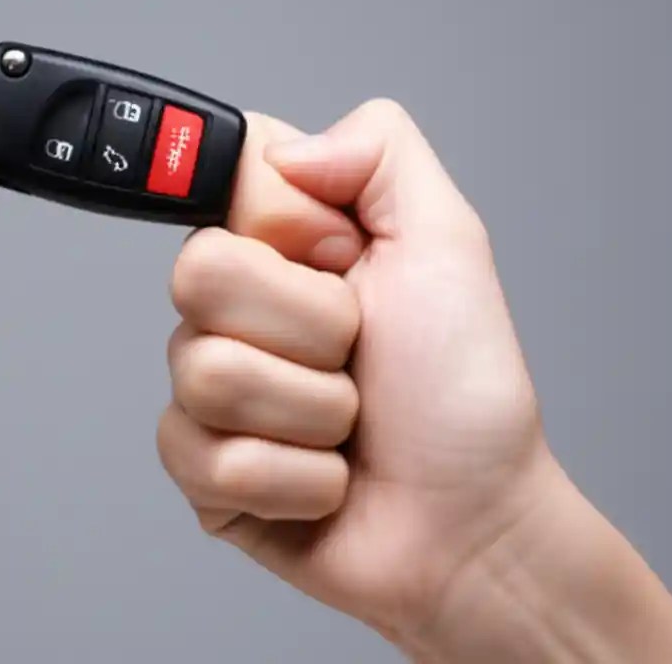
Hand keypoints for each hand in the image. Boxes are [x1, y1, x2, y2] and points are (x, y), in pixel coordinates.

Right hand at [157, 102, 671, 659]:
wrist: (474, 524)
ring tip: (349, 427)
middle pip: (198, 274)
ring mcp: (208, 395)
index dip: (286, 227)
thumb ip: (378, 152)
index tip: (343, 259)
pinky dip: (294, 479)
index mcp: (278, 248)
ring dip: (312, 411)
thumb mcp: (447, 243)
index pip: (217, 184)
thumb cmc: (464, 396)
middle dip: (311, 327)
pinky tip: (325, 481)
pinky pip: (207, 458)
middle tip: (356, 355)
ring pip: (207, 373)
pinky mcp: (199, 474)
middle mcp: (232, 314)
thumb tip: (280, 147)